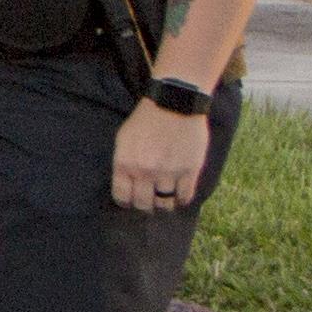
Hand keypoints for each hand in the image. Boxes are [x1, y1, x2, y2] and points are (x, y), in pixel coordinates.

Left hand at [111, 96, 211, 212]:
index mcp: (125, 164)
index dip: (126, 202)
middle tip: (148, 202)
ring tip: (164, 200)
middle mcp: (145, 172)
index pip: (122, 197)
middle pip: (143, 204)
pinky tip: (179, 195)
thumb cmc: (145, 120)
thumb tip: (126, 185)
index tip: (130, 201)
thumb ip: (124, 163)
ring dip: (164, 204)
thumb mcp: (123, 140)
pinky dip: (181, 200)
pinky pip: (185, 197)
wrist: (173, 105)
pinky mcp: (189, 171)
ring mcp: (168, 173)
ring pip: (165, 204)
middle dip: (144, 206)